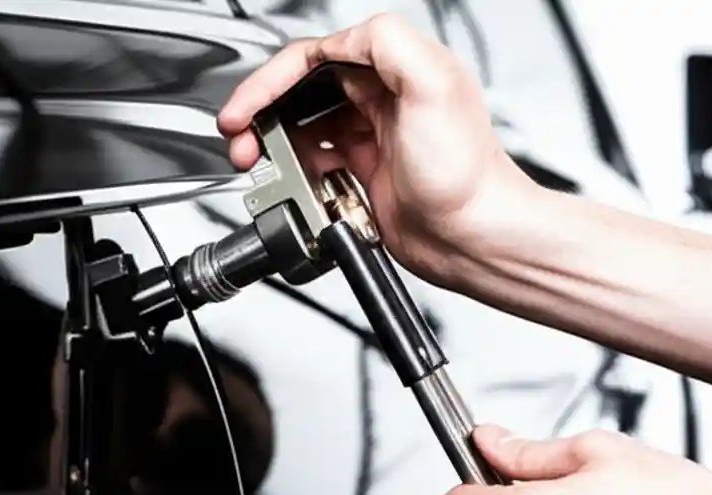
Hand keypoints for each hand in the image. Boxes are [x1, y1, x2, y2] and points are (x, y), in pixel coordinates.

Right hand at [216, 13, 537, 294]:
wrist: (471, 238)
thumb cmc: (464, 173)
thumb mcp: (433, 84)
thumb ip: (386, 42)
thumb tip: (340, 39)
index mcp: (395, 67)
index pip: (315, 55)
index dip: (272, 78)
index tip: (246, 107)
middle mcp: (381, 96)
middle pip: (300, 88)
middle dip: (262, 109)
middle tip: (240, 136)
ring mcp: (370, 134)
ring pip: (301, 124)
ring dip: (271, 140)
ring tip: (252, 159)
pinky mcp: (362, 171)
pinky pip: (313, 161)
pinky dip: (294, 169)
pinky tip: (291, 181)